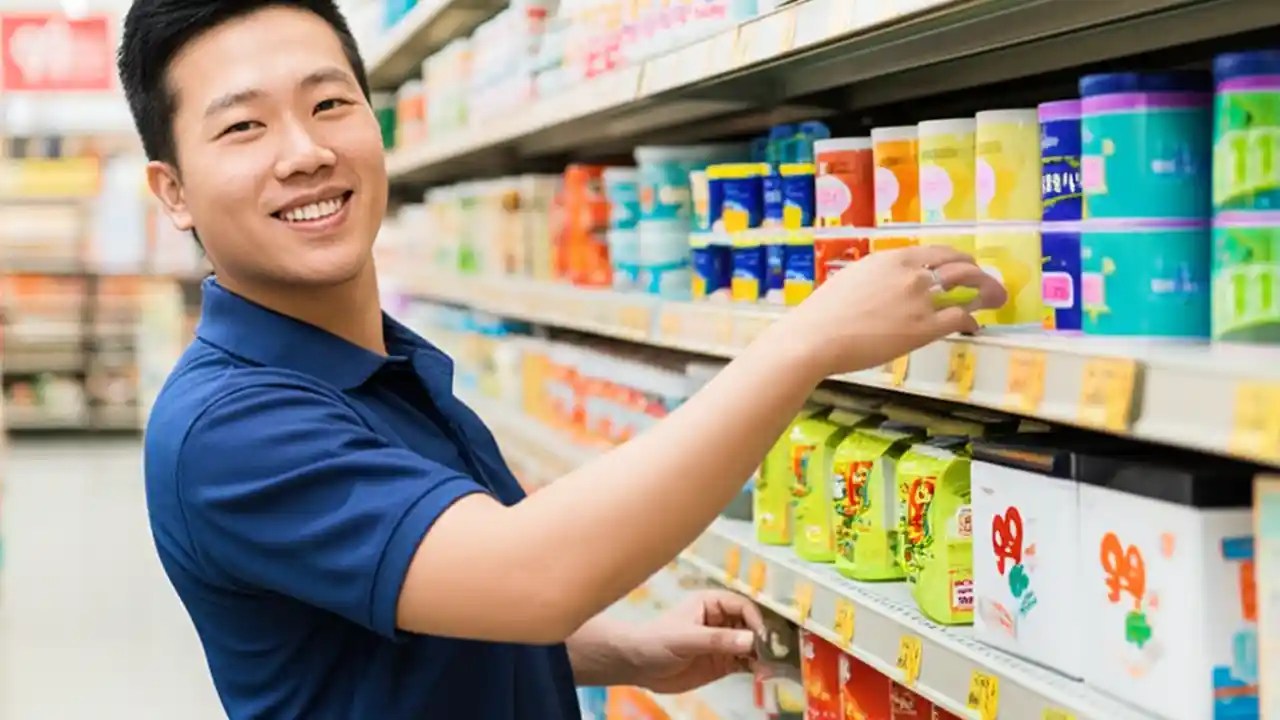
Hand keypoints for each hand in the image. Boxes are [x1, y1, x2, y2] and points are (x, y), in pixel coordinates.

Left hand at [624, 590, 763, 694]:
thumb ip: (717, 640)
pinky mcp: (722, 663)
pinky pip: (745, 663)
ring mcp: (723, 643)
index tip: (763, 638)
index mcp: (711, 603)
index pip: (742, 605)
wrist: (636, 666)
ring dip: (763, 655)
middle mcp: (721, 621)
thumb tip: (751, 640)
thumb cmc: (656, 642)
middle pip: (751, 625)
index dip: (755, 619)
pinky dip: (756, 668)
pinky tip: (763, 674)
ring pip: (751, 646)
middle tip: (776, 654)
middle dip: (764, 638)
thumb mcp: (685, 638)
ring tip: (772, 668)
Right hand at [778, 245, 1005, 377]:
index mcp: (893, 258)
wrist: (816, 337)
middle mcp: (912, 273)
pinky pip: (960, 318)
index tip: (964, 265)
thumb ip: (878, 277)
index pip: (938, 252)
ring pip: (968, 287)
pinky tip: (974, 326)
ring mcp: (921, 300)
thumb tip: (888, 284)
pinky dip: (971, 320)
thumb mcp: (853, 279)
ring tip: (995, 298)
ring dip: (986, 292)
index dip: (957, 258)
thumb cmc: (824, 313)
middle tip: (988, 282)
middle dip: (979, 273)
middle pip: (960, 265)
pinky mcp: (924, 327)